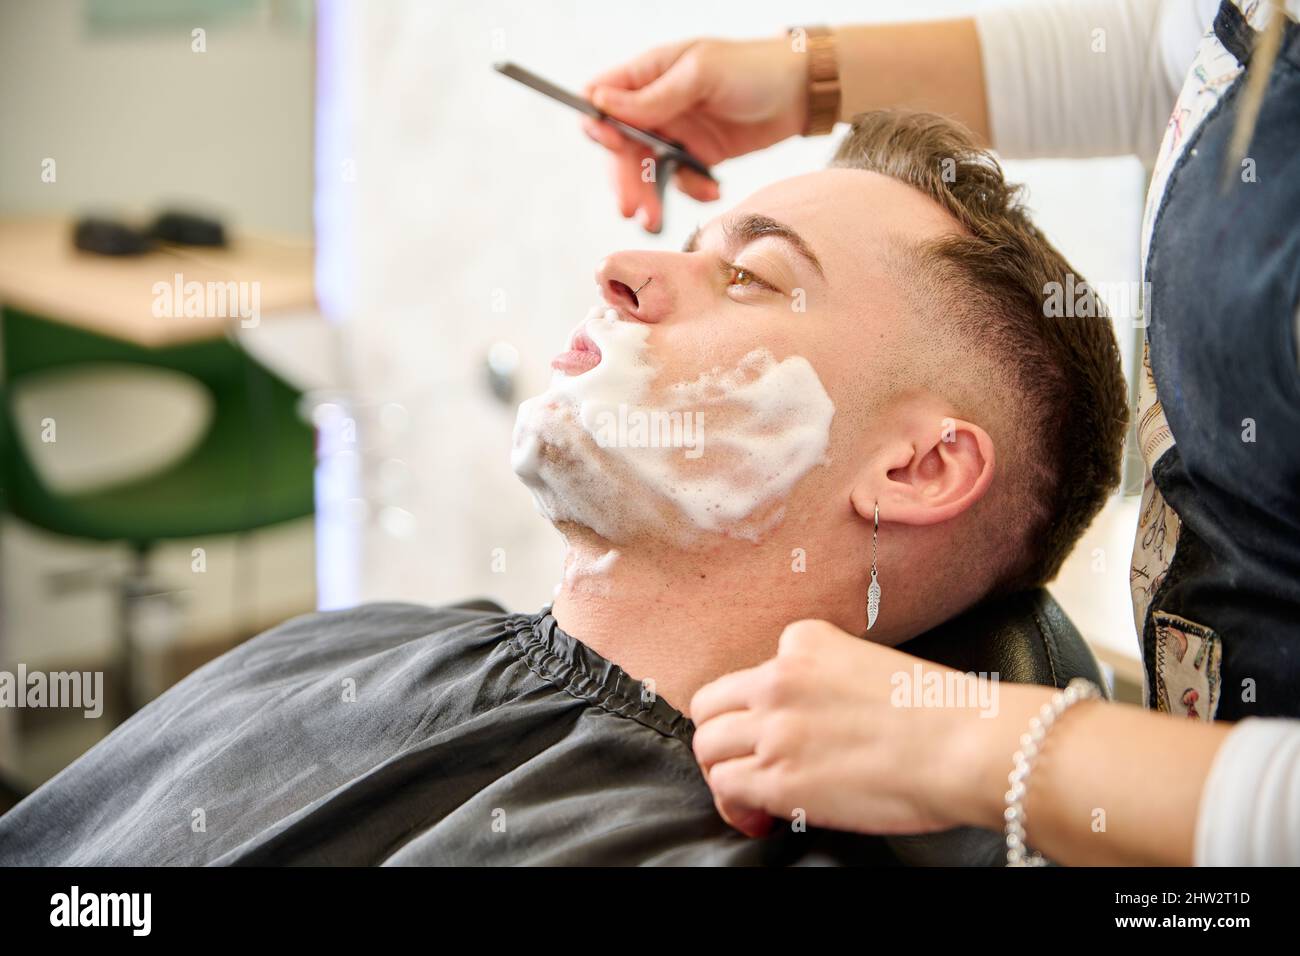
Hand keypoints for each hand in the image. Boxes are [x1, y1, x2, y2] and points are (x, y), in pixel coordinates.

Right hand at [581, 36, 807, 231]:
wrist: (802, 92)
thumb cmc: (754, 67)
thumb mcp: (701, 75)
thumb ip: (655, 96)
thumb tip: (602, 105)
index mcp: (649, 73)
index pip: (602, 98)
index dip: (599, 124)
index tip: (611, 148)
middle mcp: (656, 104)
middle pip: (622, 146)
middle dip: (625, 178)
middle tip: (630, 209)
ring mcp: (676, 132)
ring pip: (647, 170)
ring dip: (649, 196)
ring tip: (653, 222)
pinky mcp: (698, 155)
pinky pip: (681, 181)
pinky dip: (691, 190)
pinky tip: (712, 190)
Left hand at [690, 619, 1013, 837]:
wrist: (968, 746)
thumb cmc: (942, 714)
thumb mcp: (871, 665)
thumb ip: (828, 681)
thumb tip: (816, 720)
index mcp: (804, 642)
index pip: (752, 673)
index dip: (757, 712)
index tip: (778, 735)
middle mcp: (778, 678)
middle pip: (711, 706)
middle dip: (723, 739)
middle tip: (747, 765)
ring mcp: (774, 728)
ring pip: (708, 746)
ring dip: (725, 773)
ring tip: (752, 797)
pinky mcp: (778, 778)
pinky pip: (725, 789)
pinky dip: (735, 808)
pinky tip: (762, 819)